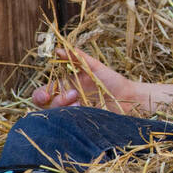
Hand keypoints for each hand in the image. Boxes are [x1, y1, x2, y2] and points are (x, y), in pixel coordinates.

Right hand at [31, 47, 147, 114]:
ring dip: (65, 108)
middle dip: (55, 100)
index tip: (46, 95)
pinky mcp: (84, 121)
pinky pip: (71, 123)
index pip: (44, 93)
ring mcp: (75, 112)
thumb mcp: (94, 66)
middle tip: (73, 94)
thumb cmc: (113, 81)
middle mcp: (68, 101)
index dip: (40, 95)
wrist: (131, 97)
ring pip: (57, 115)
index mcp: (66, 87)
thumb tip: (58, 50)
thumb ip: (77, 57)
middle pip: (47, 106)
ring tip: (80, 103)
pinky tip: (84, 110)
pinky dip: (74, 116)